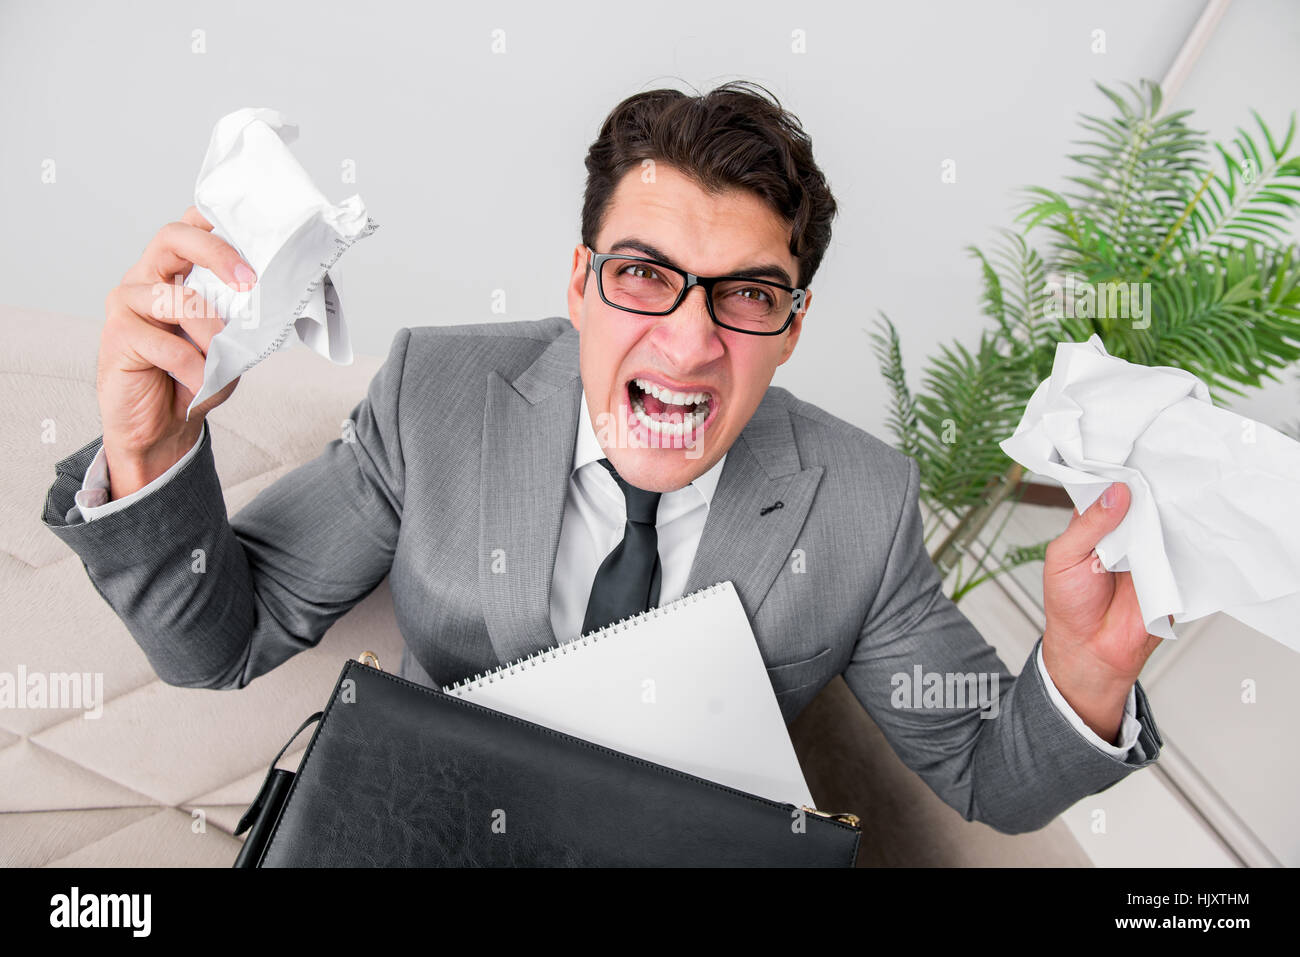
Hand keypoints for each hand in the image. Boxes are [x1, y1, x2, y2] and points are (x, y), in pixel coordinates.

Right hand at [99, 206, 253, 498]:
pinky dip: (194, 368)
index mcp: (173, 272)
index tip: (251, 232)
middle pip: (174, 238)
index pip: (189, 227)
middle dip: (217, 254)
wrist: (161, 428)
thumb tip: (273, 302)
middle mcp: (146, 277)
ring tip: (220, 363)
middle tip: (249, 282)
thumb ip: (240, 318)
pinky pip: (168, 344)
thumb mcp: (227, 344)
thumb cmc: (192, 379)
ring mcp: (127, 302)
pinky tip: (198, 383)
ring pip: (179, 298)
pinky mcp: (118, 334)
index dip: (215, 221)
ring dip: (212, 334)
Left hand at [1040, 480, 1167, 743]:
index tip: (1127, 453)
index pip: (1106, 489)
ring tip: (1172, 494)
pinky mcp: (1170, 570)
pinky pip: (1182, 549)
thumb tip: (1116, 493)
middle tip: (1157, 469)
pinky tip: (1184, 527)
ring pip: (1163, 520)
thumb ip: (1088, 526)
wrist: (1091, 652)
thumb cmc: (1069, 605)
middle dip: (1147, 486)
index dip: (1115, 472)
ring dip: (1168, 510)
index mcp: (1092, 524)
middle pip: (1140, 500)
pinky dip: (1184, 538)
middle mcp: (1122, 533)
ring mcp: (1148, 550)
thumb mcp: (1064, 558)